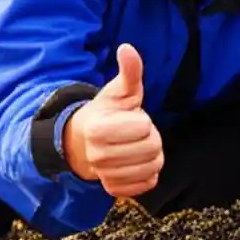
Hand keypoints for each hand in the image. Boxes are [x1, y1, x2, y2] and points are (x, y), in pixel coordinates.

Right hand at [64, 44, 163, 197]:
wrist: (86, 143)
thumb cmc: (108, 113)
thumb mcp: (119, 92)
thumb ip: (129, 72)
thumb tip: (127, 48)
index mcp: (98, 129)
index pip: (144, 128)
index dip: (143, 120)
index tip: (130, 118)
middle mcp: (98, 156)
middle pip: (152, 148)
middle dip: (150, 137)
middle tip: (135, 133)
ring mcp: (106, 175)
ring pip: (153, 167)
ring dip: (151, 155)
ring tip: (135, 146)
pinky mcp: (116, 190)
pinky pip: (148, 184)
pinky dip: (148, 173)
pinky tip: (135, 162)